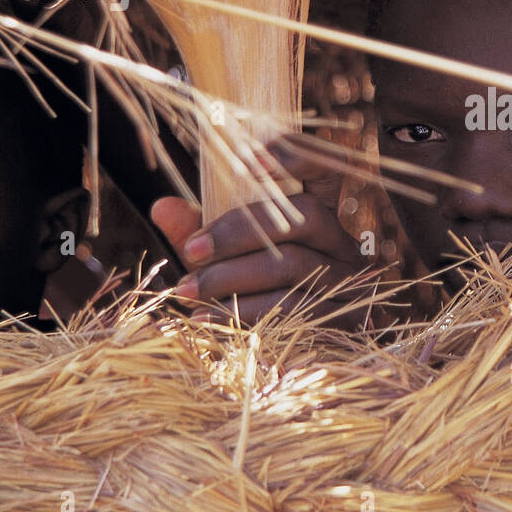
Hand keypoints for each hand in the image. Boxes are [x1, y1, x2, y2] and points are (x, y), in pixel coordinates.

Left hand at [150, 139, 374, 328]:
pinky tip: (207, 317)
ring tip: (189, 290)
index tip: (250, 161)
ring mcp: (349, 280)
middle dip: (240, 231)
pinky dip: (243, 312)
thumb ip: (199, 232)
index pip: (325, 165)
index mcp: (319, 213)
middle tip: (193, 250)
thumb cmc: (251, 295)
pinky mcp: (344, 319)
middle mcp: (342, 241)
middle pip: (305, 215)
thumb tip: (162, 208)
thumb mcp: (224, 258)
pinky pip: (293, 308)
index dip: (297, 154)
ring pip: (294, 265)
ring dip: (232, 277)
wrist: (288, 356)